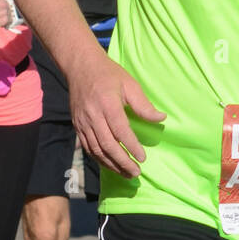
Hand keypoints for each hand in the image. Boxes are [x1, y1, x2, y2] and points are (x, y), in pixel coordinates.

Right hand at [68, 51, 165, 178]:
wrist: (80, 66)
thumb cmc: (108, 74)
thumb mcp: (130, 84)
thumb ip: (144, 105)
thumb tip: (161, 119)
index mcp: (108, 104)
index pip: (120, 131)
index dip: (132, 146)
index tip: (143, 158)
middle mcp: (93, 115)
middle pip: (107, 145)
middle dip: (122, 161)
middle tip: (136, 172)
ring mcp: (83, 122)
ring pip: (96, 150)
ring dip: (111, 164)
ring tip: (126, 173)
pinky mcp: (77, 125)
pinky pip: (88, 147)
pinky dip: (99, 159)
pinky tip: (110, 165)